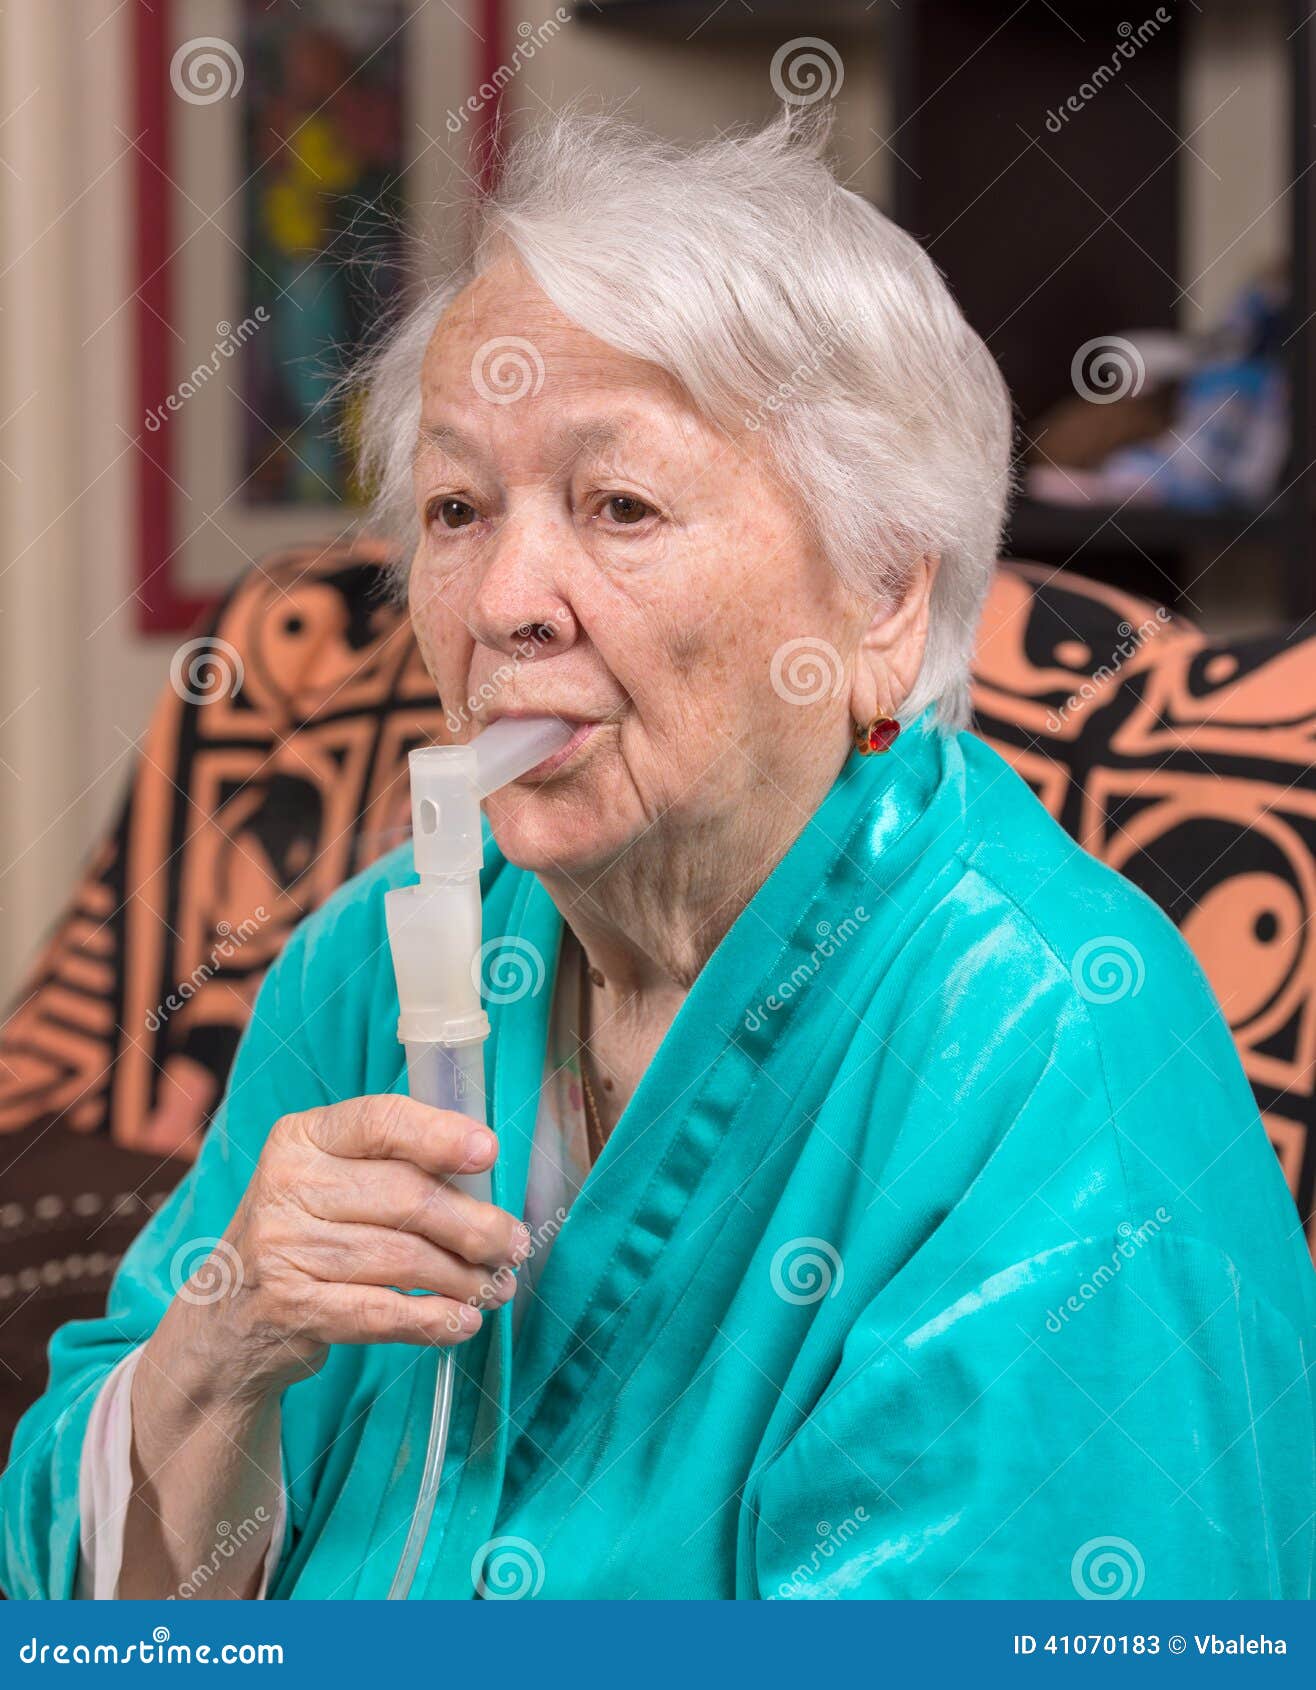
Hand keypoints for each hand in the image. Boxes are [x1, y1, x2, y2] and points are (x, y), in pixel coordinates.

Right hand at [154, 1095, 528, 1407]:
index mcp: (304, 1136)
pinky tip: (464, 1322)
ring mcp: (281, 1248)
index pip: (380, 1121)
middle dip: (476, 1226)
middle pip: (406, 1198)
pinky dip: (432, 1319)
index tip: (489, 1153)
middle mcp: (286, 1184)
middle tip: (515, 1245)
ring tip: (499, 1287)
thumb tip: (487, 1178)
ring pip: (402, 1259)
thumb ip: (395, 1167)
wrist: (228, 1316)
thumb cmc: (308, 1232)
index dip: (440, 1135)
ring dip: (465, 1279)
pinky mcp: (288, 1307)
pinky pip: (380, 1314)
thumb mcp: (332, 1180)